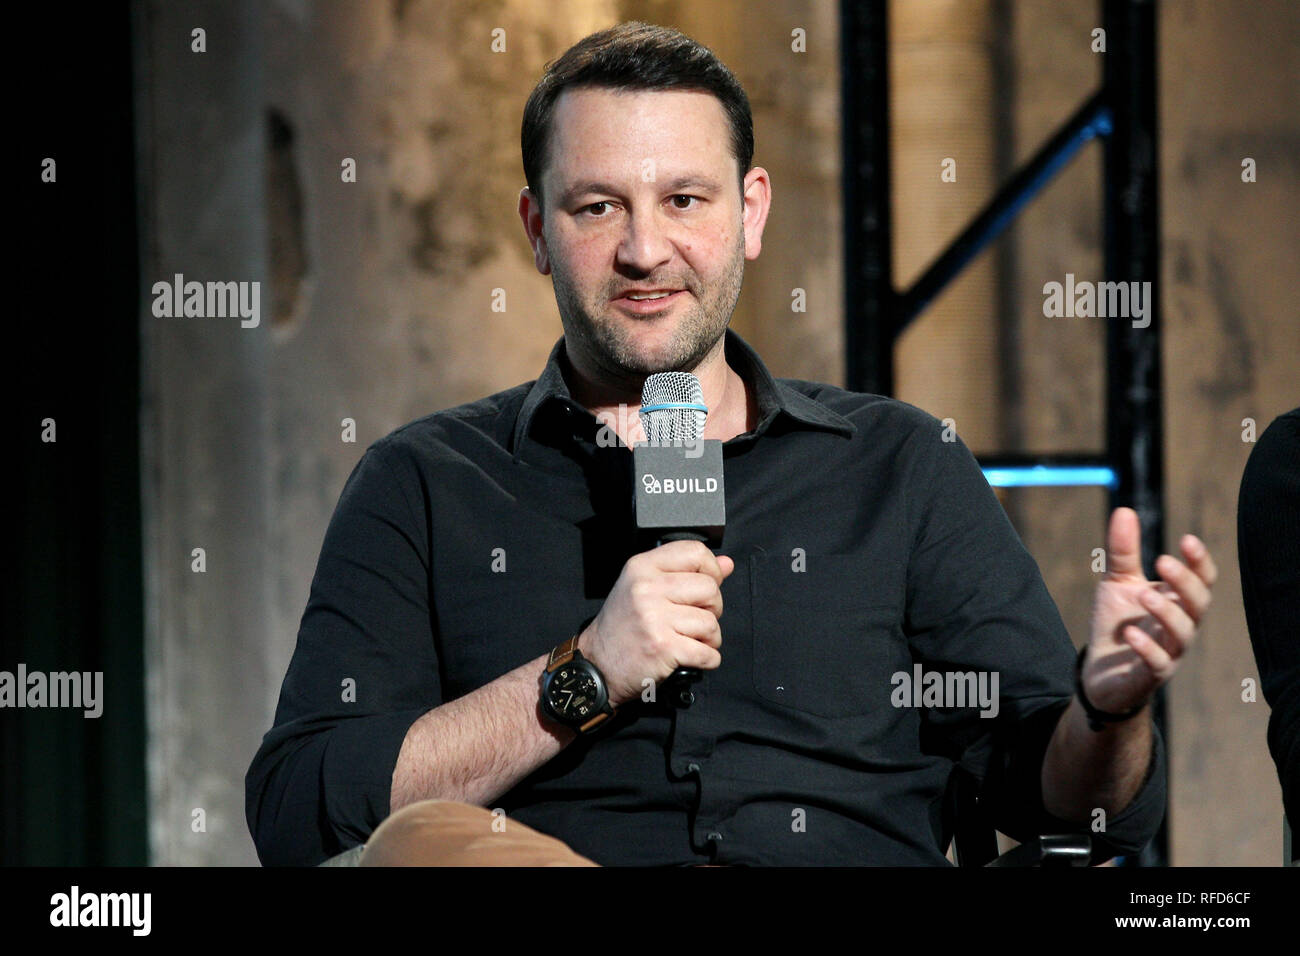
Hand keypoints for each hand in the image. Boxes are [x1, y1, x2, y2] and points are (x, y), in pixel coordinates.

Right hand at [578, 540, 734, 707]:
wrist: (597, 665)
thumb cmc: (622, 627)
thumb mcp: (644, 588)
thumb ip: (685, 573)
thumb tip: (727, 564)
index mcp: (642, 567)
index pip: (695, 551)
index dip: (712, 569)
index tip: (709, 584)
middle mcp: (646, 588)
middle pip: (709, 588)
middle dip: (713, 608)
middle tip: (697, 619)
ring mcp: (654, 618)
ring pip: (711, 622)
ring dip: (710, 638)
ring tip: (692, 640)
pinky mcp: (663, 647)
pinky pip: (707, 652)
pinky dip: (708, 659)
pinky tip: (693, 657)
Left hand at [1084, 507, 1216, 713]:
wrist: (1100, 671)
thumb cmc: (1117, 623)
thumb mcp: (1117, 583)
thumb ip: (1123, 551)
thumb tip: (1125, 510)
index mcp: (1177, 601)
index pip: (1201, 580)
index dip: (1199, 562)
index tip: (1187, 540)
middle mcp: (1179, 626)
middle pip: (1199, 604)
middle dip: (1185, 583)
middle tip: (1162, 562)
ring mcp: (1169, 651)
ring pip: (1183, 633)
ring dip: (1167, 613)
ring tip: (1145, 594)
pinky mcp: (1150, 675)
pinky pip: (1158, 663)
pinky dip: (1147, 648)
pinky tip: (1131, 633)